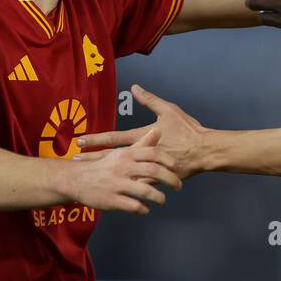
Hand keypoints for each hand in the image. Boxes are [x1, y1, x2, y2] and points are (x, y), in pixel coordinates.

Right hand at [64, 128, 182, 214]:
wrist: (76, 179)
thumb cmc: (105, 166)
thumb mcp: (122, 152)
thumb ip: (142, 144)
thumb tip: (158, 130)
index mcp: (126, 154)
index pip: (153, 153)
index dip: (168, 160)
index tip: (177, 167)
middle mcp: (123, 167)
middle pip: (153, 171)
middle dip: (171, 179)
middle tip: (178, 186)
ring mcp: (117, 184)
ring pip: (145, 191)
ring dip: (158, 197)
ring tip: (162, 200)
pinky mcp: (111, 200)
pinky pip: (134, 206)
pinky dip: (143, 208)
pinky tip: (146, 209)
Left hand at [77, 84, 206, 179]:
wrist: (204, 151)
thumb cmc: (188, 129)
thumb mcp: (168, 110)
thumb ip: (150, 100)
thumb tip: (134, 88)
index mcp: (142, 136)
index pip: (114, 137)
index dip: (96, 139)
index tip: (79, 141)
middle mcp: (142, 153)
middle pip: (112, 157)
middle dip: (93, 158)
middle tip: (75, 159)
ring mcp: (149, 168)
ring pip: (123, 174)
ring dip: (106, 175)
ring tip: (91, 177)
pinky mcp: (158, 179)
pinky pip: (140, 186)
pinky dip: (127, 188)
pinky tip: (115, 193)